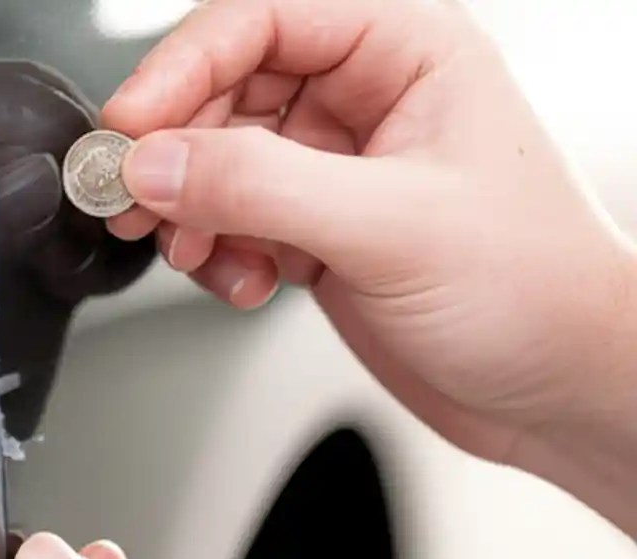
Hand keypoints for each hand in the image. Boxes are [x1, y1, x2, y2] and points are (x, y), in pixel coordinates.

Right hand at [103, 0, 636, 532]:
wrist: (558, 392)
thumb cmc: (534, 292)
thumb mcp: (390, 228)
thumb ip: (260, 186)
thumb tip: (154, 161)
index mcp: (405, 51)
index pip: (261, 21)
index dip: (182, 67)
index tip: (130, 125)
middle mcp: (364, 98)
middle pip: (224, 89)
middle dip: (173, 150)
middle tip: (132, 199)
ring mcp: (334, 166)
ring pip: (215, 158)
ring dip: (188, 209)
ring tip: (192, 251)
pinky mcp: (314, 227)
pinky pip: (229, 218)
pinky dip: (215, 252)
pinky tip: (243, 281)